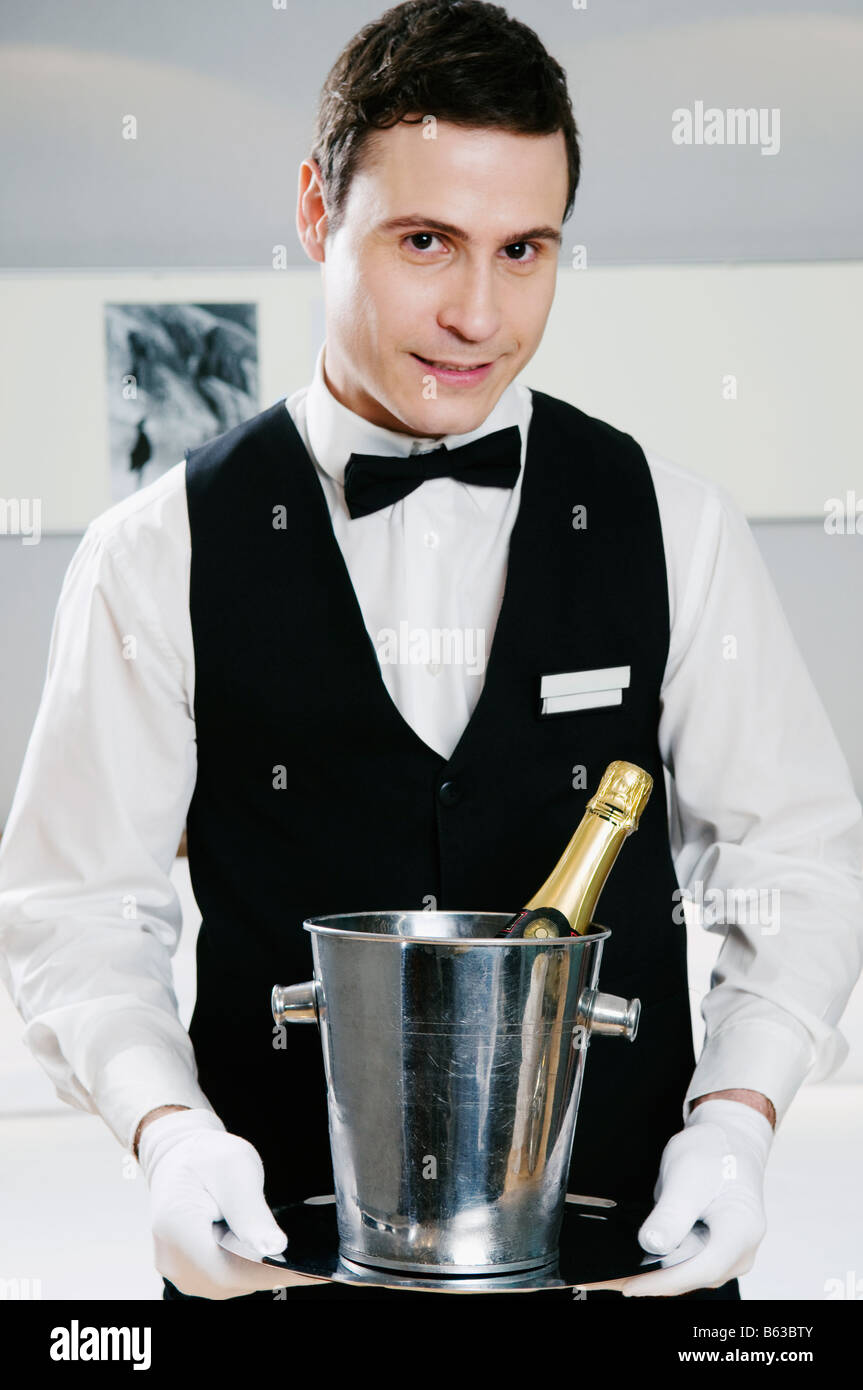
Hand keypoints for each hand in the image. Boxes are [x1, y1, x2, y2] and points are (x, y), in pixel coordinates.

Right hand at [137, 1107, 315, 1298]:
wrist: (181, 1158)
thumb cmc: (206, 1157)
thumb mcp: (234, 1166)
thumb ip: (251, 1210)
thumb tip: (275, 1248)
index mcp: (176, 1225)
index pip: (225, 1269)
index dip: (265, 1273)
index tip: (302, 1269)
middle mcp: (171, 1256)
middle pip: (226, 1281)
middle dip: (266, 1272)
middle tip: (303, 1259)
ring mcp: (177, 1268)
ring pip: (226, 1284)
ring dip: (255, 1270)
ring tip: (281, 1250)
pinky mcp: (187, 1272)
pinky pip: (221, 1280)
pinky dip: (244, 1268)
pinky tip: (259, 1249)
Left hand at [576, 1098, 773, 1296]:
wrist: (728, 1141)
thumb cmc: (714, 1152)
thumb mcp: (687, 1175)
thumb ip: (671, 1212)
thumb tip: (652, 1244)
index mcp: (741, 1229)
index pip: (703, 1268)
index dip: (664, 1281)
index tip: (630, 1285)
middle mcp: (741, 1249)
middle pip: (694, 1276)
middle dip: (653, 1283)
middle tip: (612, 1281)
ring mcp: (731, 1254)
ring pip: (689, 1275)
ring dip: (656, 1277)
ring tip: (617, 1276)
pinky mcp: (717, 1252)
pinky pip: (689, 1265)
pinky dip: (664, 1267)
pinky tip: (640, 1264)